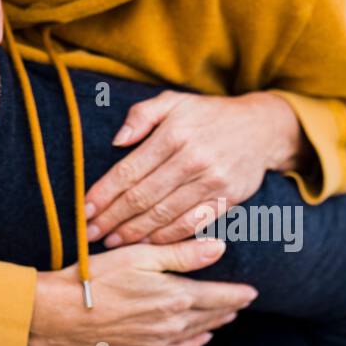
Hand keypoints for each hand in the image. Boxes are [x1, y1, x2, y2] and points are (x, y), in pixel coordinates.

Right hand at [28, 239, 257, 345]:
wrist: (62, 313)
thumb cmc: (97, 278)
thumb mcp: (140, 255)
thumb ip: (181, 253)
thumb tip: (219, 248)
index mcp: (176, 297)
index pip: (219, 297)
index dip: (238, 294)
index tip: (253, 291)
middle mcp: (172, 323)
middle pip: (211, 317)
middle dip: (229, 308)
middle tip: (243, 302)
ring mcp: (158, 340)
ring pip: (197, 334)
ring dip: (214, 324)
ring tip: (226, 318)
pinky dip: (193, 344)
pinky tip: (199, 340)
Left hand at [85, 90, 308, 246]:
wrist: (261, 128)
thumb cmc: (207, 115)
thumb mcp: (173, 101)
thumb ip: (142, 115)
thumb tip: (116, 141)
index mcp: (174, 134)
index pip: (129, 170)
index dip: (104, 193)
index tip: (84, 209)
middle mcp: (192, 159)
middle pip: (143, 197)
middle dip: (112, 219)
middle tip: (90, 233)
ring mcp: (212, 182)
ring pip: (164, 215)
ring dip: (135, 233)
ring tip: (112, 241)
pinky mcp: (227, 199)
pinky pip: (191, 225)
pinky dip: (167, 237)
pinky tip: (147, 244)